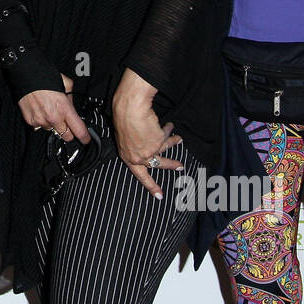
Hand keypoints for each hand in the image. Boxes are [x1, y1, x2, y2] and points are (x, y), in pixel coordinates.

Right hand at [19, 72, 88, 143]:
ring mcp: (41, 120)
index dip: (84, 137)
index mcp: (64, 108)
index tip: (85, 138)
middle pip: (66, 136)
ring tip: (49, 110)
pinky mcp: (31, 121)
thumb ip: (71, 99)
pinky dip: (41, 120)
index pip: (78, 130)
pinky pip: (39, 126)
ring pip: (52, 130)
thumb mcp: (66, 84)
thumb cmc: (45, 76)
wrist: (26, 73)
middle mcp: (53, 117)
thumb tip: (71, 107)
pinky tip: (40, 109)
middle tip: (67, 124)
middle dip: (69, 132)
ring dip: (53, 124)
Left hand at [112, 68, 182, 198]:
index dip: (151, 185)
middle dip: (171, 165)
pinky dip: (168, 130)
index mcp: (127, 156)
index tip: (159, 195)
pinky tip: (169, 126)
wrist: (129, 108)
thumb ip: (133, 144)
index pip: (139, 175)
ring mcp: (149, 150)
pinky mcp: (158, 142)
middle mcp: (138, 156)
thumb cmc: (122, 118)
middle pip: (157, 164)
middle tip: (181, 167)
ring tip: (179, 140)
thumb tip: (142, 145)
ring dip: (173, 142)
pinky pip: (165, 136)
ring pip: (165, 149)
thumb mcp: (124, 136)